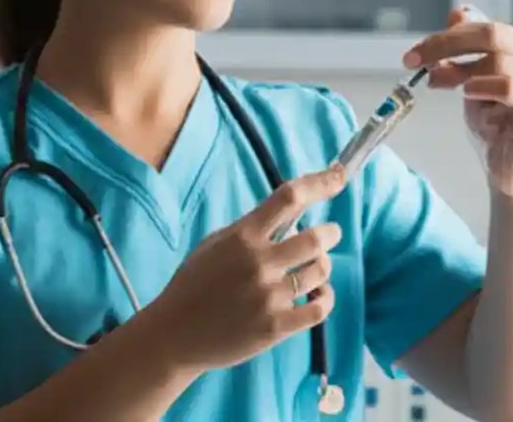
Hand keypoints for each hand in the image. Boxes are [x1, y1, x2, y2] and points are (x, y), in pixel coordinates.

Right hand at [141, 167, 348, 373]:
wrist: (172, 336)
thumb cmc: (195, 284)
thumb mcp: (216, 244)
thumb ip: (254, 227)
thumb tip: (297, 209)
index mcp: (242, 237)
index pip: (289, 198)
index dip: (320, 183)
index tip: (339, 175)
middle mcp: (258, 264)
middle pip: (316, 239)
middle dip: (330, 233)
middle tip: (330, 234)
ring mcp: (268, 297)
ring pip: (320, 271)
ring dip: (322, 265)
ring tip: (312, 267)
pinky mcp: (276, 327)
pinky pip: (320, 307)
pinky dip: (325, 297)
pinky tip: (317, 294)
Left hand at [404, 6, 512, 186]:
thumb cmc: (498, 126)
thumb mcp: (472, 82)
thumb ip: (466, 51)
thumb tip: (457, 13)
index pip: (484, 27)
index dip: (446, 36)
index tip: (414, 53)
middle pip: (492, 35)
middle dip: (447, 44)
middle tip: (415, 60)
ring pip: (499, 59)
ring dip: (460, 69)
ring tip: (438, 83)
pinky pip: (510, 86)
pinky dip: (482, 86)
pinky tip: (466, 93)